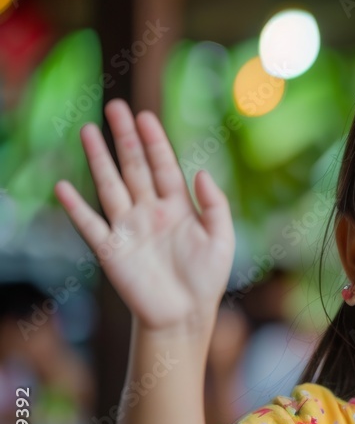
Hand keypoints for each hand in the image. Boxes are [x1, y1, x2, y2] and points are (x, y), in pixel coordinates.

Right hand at [55, 100, 234, 333]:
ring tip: (89, 130)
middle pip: (134, 167)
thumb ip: (215, 205)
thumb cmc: (207, 279)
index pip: (163, 166)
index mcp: (178, 207)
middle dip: (125, 138)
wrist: (185, 316)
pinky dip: (76, 207)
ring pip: (110, 186)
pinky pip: (90, 224)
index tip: (145, 115)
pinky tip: (64, 186)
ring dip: (99, 159)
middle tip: (115, 107)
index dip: (154, 141)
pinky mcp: (111, 250)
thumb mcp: (222, 240)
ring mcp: (129, 228)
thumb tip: (200, 172)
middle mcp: (150, 212)